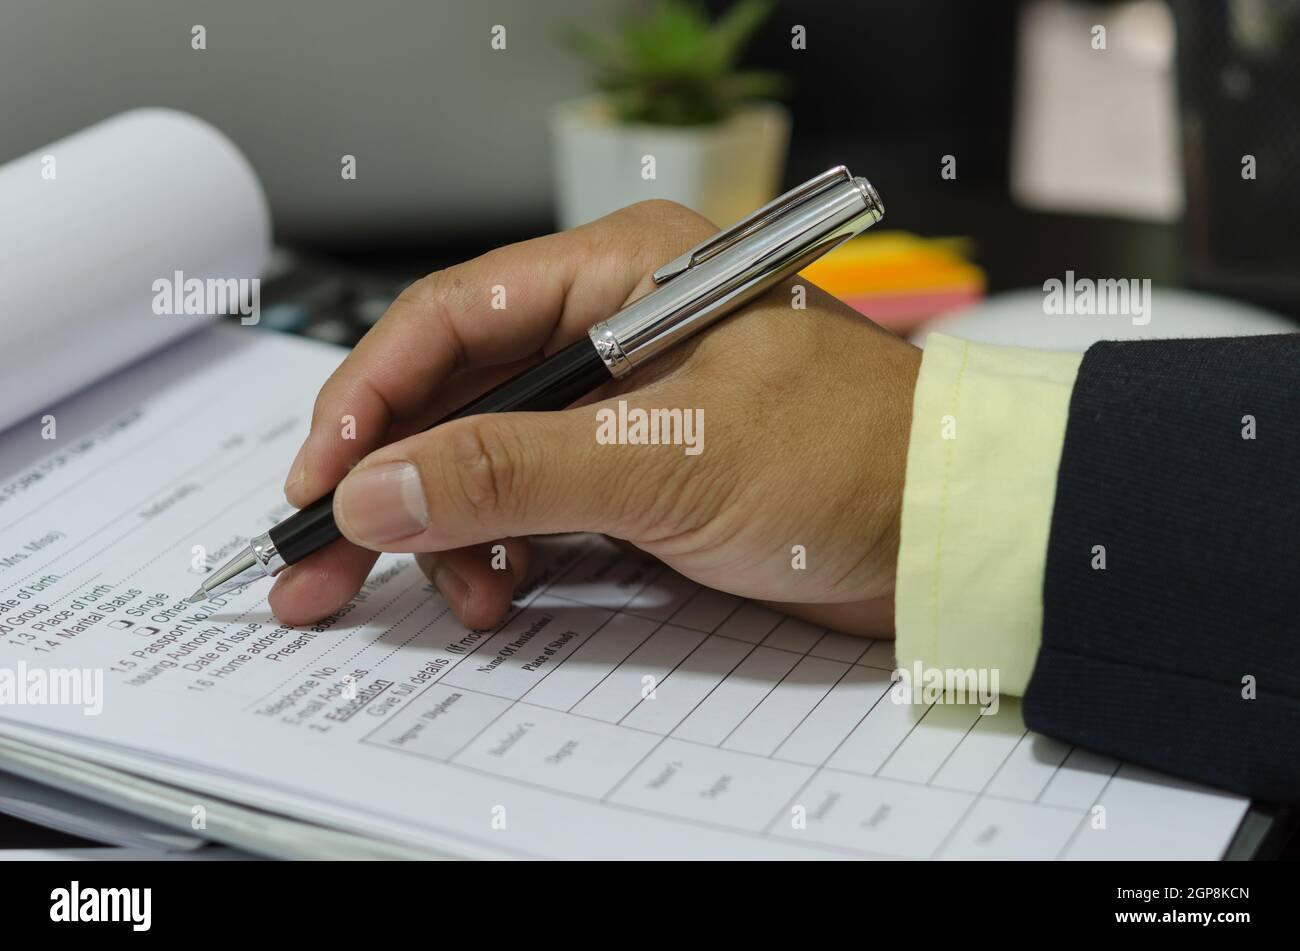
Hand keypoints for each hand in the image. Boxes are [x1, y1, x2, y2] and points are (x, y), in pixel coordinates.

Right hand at [271, 199, 919, 636]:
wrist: (949, 531)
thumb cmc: (847, 460)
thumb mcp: (668, 459)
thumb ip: (513, 473)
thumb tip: (377, 490)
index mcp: (620, 275)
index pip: (452, 319)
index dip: (369, 399)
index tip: (319, 479)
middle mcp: (611, 328)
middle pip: (457, 396)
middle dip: (391, 484)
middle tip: (321, 563)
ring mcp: (623, 406)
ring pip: (489, 460)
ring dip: (451, 531)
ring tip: (453, 599)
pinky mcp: (640, 472)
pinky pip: (536, 506)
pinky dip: (505, 553)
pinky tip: (499, 595)